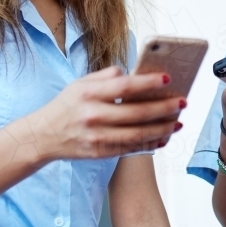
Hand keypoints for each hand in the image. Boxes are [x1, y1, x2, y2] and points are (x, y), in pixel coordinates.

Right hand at [37, 67, 184, 159]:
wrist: (43, 136)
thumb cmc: (66, 106)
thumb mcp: (80, 84)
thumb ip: (106, 77)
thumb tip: (132, 73)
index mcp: (89, 94)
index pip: (124, 87)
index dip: (148, 82)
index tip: (168, 78)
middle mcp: (93, 115)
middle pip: (136, 113)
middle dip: (164, 108)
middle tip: (182, 103)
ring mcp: (97, 137)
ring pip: (137, 134)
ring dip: (162, 129)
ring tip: (179, 122)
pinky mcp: (100, 152)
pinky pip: (130, 148)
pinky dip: (149, 144)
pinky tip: (163, 138)